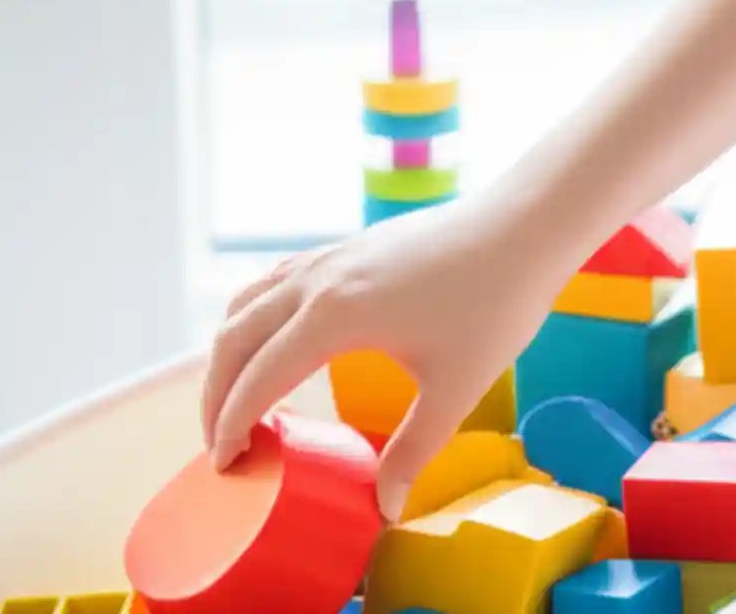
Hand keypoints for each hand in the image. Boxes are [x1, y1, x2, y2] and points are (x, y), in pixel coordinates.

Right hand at [201, 193, 570, 520]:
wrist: (521, 226)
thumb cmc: (494, 304)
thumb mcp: (455, 388)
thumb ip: (413, 451)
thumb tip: (387, 509)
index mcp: (333, 317)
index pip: (258, 378)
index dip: (232, 425)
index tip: (224, 465)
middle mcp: (313, 282)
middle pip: (232, 340)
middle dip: (214, 396)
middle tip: (219, 445)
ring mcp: (323, 259)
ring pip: (243, 306)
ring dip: (227, 355)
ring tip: (234, 400)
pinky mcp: (338, 250)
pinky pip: (270, 285)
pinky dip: (250, 321)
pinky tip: (271, 345)